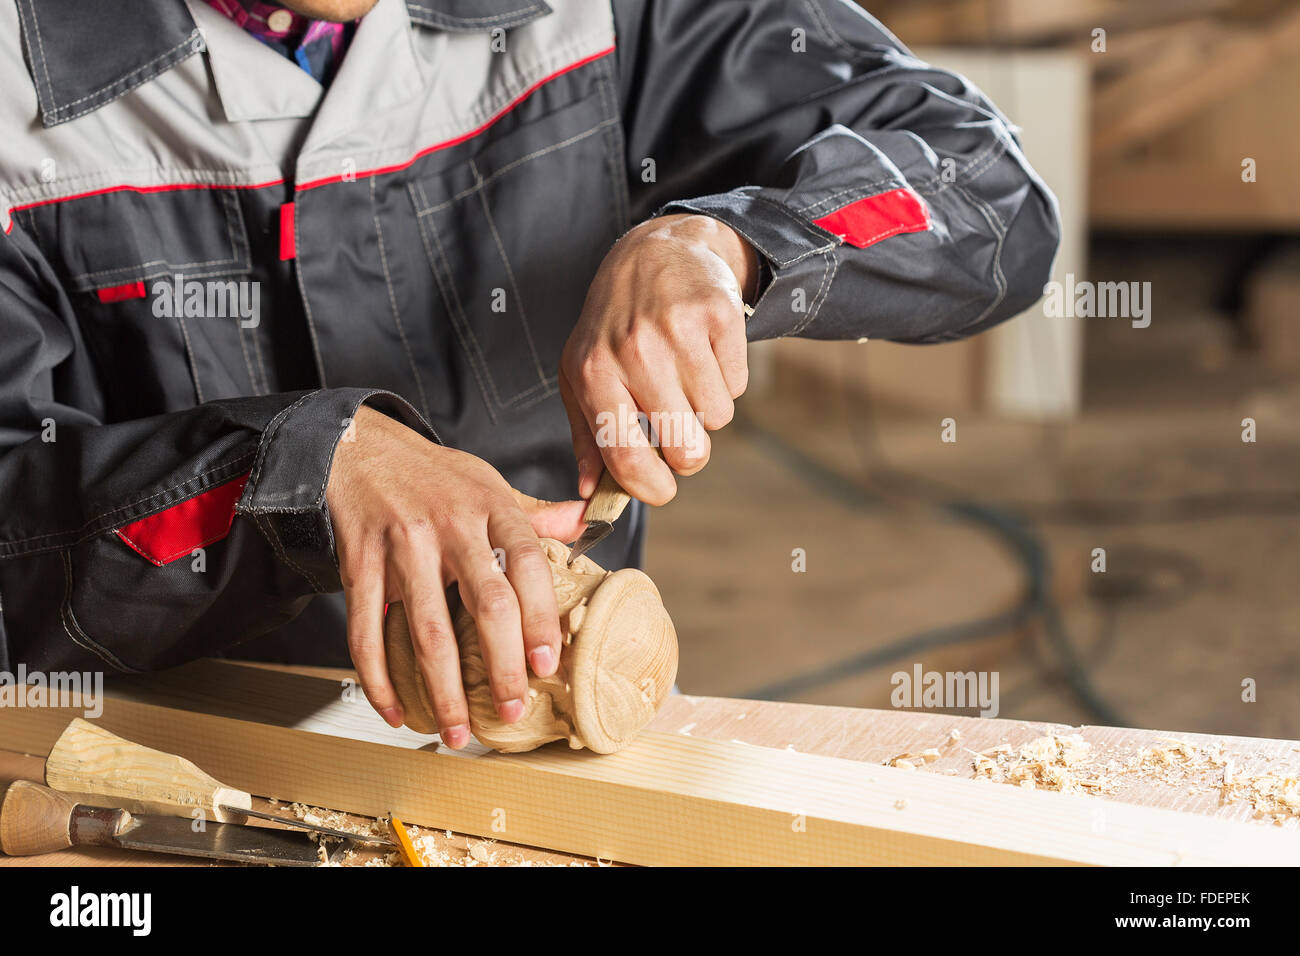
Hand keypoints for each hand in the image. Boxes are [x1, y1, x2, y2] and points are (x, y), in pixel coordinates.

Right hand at [325, 406, 586, 745]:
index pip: (527, 562)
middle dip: (502, 666)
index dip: (542, 616)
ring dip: (442, 690)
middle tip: (511, 710)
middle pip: (486, 603)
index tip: (548, 664)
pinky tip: (396, 711)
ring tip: (456, 731)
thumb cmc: (432, 476)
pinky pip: (367, 629)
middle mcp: (449, 524)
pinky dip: (379, 679)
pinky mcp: (359, 562)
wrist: (355, 448)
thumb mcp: (488, 483)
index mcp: (490, 505)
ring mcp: (402, 544)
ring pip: (427, 630)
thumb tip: (585, 526)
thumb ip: (533, 514)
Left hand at [560, 214, 757, 503]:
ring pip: (718, 419)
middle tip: (680, 428)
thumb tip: (594, 494)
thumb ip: (586, 436)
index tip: (663, 490)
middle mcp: (634, 351)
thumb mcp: (582, 373)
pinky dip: (727, 379)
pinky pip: (739, 386)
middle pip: (686, 448)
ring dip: (708, 409)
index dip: (651, 488)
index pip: (625, 455)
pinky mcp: (718, 314)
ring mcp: (678, 330)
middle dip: (689, 452)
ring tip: (686, 375)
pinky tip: (706, 352)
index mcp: (593, 373)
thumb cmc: (613, 325)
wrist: (653, 252)